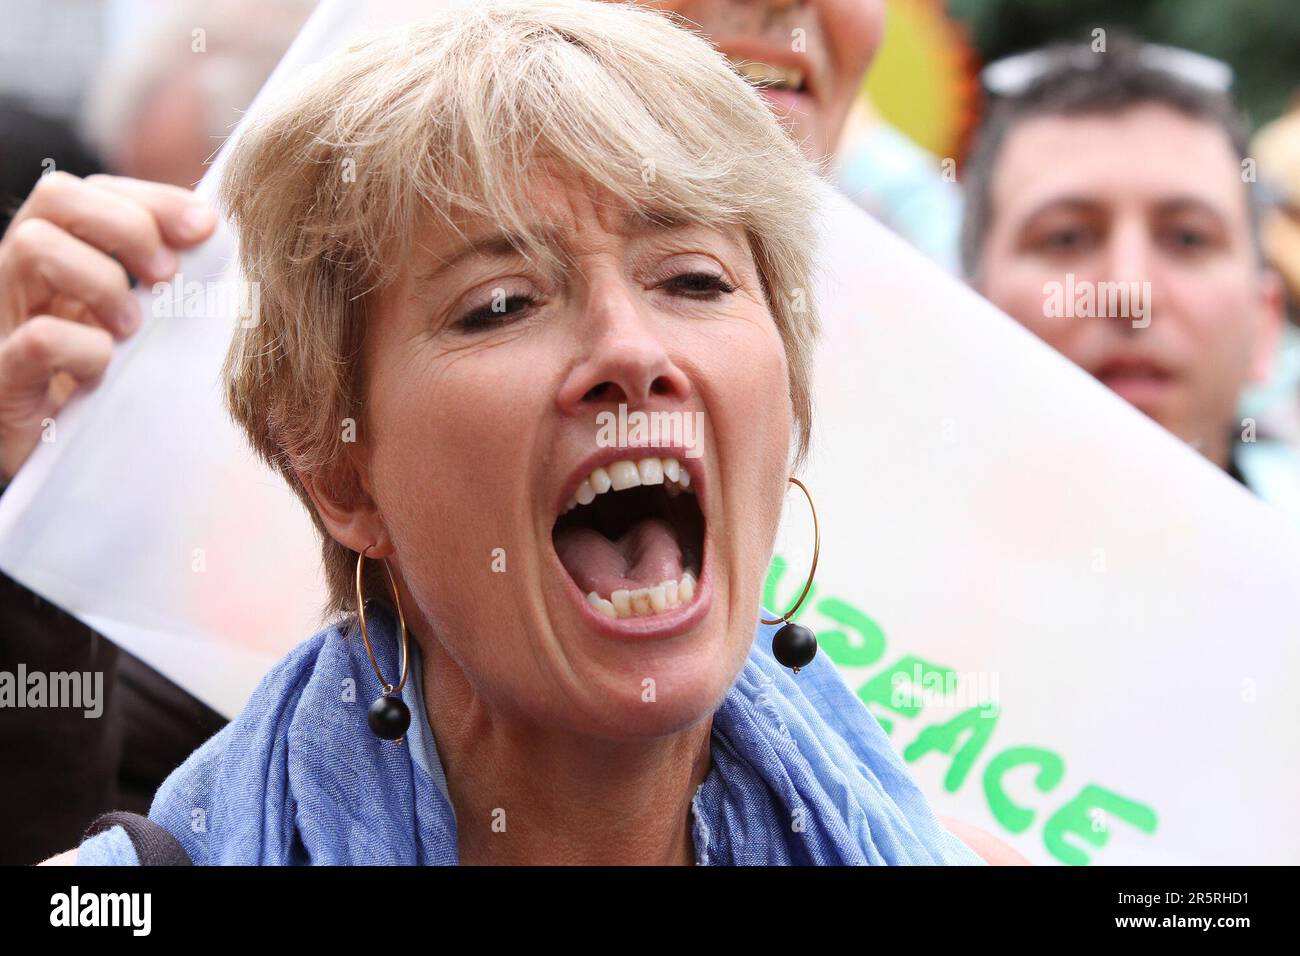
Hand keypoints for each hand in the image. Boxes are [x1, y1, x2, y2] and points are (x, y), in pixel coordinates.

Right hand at [0, 173, 215, 480]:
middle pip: (56, 196)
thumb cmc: (108, 391)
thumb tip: (216, 237)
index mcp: (61, 257)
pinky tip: (101, 371)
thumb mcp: (140, 329)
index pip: (95, 189)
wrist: (59, 467)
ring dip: (101, 281)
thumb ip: (164, 285)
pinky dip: (82, 349)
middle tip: (167, 277)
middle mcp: (23, 277)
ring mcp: (3, 320)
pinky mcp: (2, 375)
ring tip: (131, 328)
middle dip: (127, 225)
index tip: (206, 227)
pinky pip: (35, 338)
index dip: (153, 197)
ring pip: (31, 245)